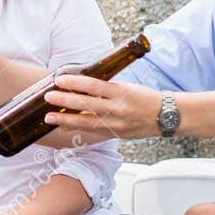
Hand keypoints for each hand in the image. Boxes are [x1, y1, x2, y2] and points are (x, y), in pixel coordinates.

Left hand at [41, 75, 161, 141]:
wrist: (166, 116)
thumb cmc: (146, 98)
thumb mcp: (127, 86)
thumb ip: (106, 88)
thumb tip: (82, 86)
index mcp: (121, 92)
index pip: (93, 85)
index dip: (75, 83)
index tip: (59, 80)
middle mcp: (118, 108)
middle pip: (86, 104)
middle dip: (64, 101)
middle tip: (48, 98)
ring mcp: (116, 124)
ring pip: (86, 122)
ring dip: (65, 120)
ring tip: (49, 118)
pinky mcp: (116, 134)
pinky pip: (93, 132)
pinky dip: (77, 129)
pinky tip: (64, 128)